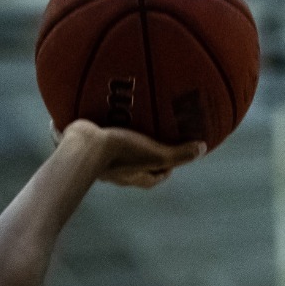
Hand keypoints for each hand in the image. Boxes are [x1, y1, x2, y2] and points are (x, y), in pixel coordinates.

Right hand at [60, 120, 205, 187]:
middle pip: (137, 165)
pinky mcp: (88, 147)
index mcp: (135, 177)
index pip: (156, 177)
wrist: (82, 147)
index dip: (168, 168)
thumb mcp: (155, 154)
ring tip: (133, 121)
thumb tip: (202, 149)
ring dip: (126, 140)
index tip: (175, 156)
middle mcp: (118, 173)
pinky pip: (99, 136)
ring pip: (118, 151)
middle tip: (155, 137)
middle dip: (147, 154)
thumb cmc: (120, 153)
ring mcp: (101, 161)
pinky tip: (108, 108)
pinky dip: (106, 125)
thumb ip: (178, 154)